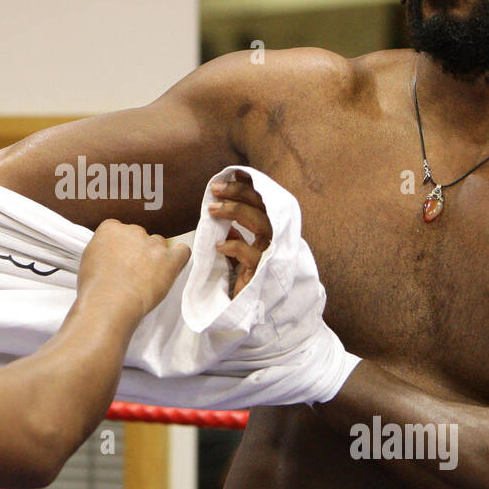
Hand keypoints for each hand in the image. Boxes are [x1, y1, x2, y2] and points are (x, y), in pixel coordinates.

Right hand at [80, 219, 190, 319]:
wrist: (109, 302)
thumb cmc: (95, 287)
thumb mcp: (88, 260)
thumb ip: (103, 249)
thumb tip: (109, 254)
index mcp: (111, 229)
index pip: (120, 230)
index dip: (121, 245)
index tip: (121, 257)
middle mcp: (133, 232)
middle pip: (141, 236)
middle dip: (138, 251)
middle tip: (133, 271)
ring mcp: (153, 245)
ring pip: (159, 244)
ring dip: (156, 257)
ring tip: (148, 276)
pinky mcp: (169, 259)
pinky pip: (182, 252)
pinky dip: (179, 258)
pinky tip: (173, 266)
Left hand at [207, 170, 271, 297]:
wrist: (249, 315)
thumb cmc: (244, 282)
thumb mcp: (237, 254)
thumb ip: (235, 235)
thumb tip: (225, 218)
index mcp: (269, 234)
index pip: (263, 203)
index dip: (251, 187)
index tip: (233, 173)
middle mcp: (275, 242)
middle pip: (264, 208)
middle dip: (240, 194)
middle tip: (215, 189)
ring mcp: (272, 257)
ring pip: (263, 225)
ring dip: (236, 212)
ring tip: (212, 210)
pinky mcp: (264, 275)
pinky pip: (252, 255)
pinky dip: (235, 246)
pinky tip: (219, 246)